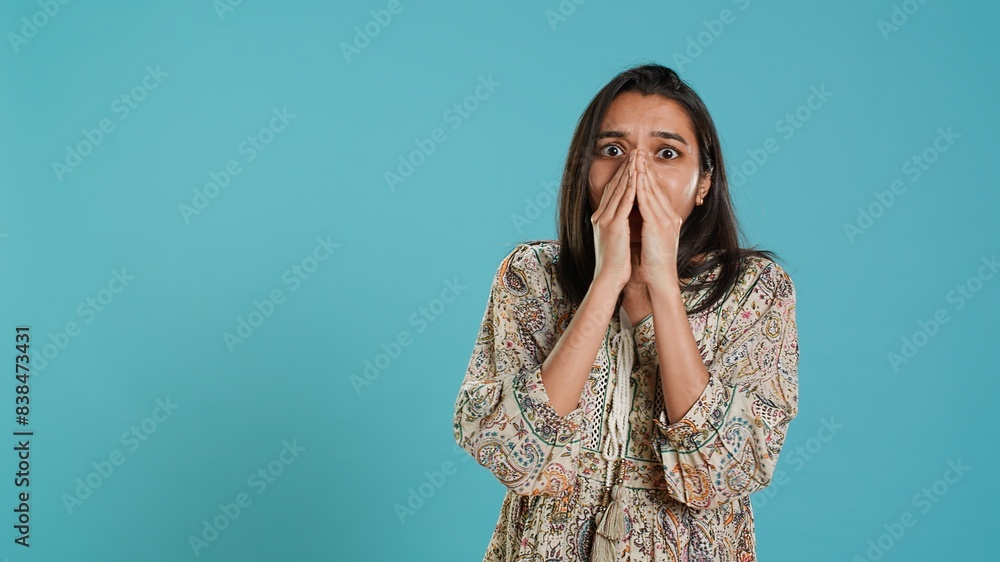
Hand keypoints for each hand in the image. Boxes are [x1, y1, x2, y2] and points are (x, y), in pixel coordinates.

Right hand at [592, 150, 637, 290]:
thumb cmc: (615, 263)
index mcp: (601, 218)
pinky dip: (631, 187)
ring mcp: (605, 219)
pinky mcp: (613, 225)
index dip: (622, 175)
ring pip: (618, 190)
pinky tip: (637, 175)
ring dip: (629, 172)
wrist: (609, 278)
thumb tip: (626, 217)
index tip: (631, 162)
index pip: (612, 191)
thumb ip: (619, 225)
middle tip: (635, 151)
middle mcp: (600, 216)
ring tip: (637, 157)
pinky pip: (624, 201)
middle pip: (614, 185)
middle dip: (625, 168)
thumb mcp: (615, 239)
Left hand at [634, 150, 682, 287]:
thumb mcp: (652, 238)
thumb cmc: (654, 262)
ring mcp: (666, 220)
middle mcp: (670, 216)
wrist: (660, 279)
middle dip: (647, 168)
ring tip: (637, 157)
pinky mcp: (658, 226)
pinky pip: (648, 203)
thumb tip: (640, 213)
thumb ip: (649, 223)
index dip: (649, 174)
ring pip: (653, 191)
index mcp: (668, 219)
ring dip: (644, 173)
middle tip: (639, 150)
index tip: (640, 160)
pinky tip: (636, 178)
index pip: (657, 191)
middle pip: (657, 186)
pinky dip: (642, 189)